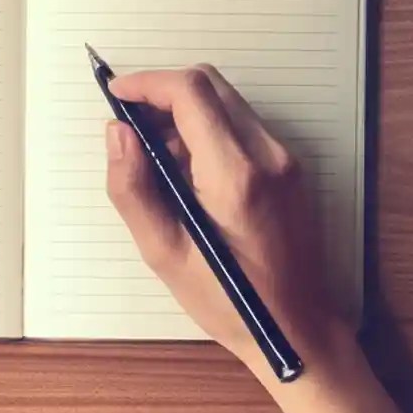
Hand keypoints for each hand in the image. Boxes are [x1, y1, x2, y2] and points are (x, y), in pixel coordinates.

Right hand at [105, 65, 408, 412]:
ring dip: (184, 114)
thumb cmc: (231, 301)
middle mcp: (268, 156)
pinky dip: (207, 132)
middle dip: (163, 94)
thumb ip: (133, 186)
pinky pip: (241, 126)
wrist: (296, 328)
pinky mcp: (288, 167)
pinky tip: (188, 175)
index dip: (146, 83)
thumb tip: (118, 133)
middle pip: (210, 85)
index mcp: (235, 175)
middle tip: (131, 127)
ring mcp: (284, 159)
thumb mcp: (163, 252)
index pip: (190, 93)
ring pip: (225, 102)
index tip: (117, 95)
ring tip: (158, 162)